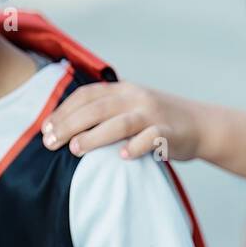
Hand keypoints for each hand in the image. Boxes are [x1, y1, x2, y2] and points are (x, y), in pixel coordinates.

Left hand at [41, 82, 205, 160]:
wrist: (200, 124)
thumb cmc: (157, 120)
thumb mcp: (131, 106)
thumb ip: (105, 110)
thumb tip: (64, 126)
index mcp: (124, 90)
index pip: (87, 95)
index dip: (64, 110)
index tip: (45, 128)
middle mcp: (137, 98)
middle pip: (98, 108)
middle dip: (70, 124)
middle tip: (50, 142)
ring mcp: (155, 115)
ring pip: (120, 122)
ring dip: (95, 136)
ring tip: (75, 149)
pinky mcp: (170, 133)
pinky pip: (151, 138)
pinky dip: (136, 146)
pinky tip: (122, 156)